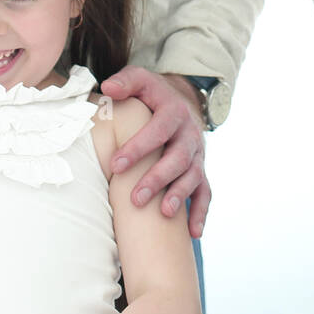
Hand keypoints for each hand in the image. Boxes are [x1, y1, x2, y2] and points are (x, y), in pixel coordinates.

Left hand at [100, 66, 209, 237]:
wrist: (181, 101)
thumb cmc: (152, 96)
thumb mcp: (141, 81)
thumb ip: (126, 81)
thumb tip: (107, 87)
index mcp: (173, 112)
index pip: (158, 130)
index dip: (138, 148)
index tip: (117, 165)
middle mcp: (189, 134)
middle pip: (177, 159)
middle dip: (157, 179)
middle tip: (136, 198)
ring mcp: (197, 154)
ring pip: (193, 177)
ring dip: (180, 196)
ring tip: (163, 213)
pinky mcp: (200, 170)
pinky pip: (206, 192)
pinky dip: (201, 212)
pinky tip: (192, 233)